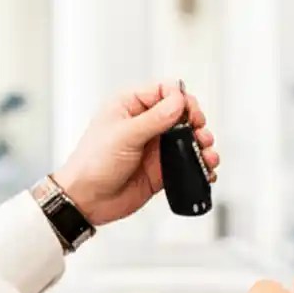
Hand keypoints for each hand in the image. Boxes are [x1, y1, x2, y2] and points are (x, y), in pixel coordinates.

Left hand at [53, 81, 219, 226]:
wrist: (86, 201)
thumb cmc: (92, 164)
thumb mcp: (124, 136)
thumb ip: (155, 118)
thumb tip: (179, 101)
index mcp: (130, 105)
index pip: (165, 90)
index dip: (181, 99)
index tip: (188, 113)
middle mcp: (145, 123)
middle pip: (181, 112)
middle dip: (196, 121)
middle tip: (199, 133)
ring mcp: (155, 146)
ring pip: (188, 137)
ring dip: (202, 143)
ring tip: (206, 153)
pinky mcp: (162, 168)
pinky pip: (187, 161)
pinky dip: (200, 164)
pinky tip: (205, 168)